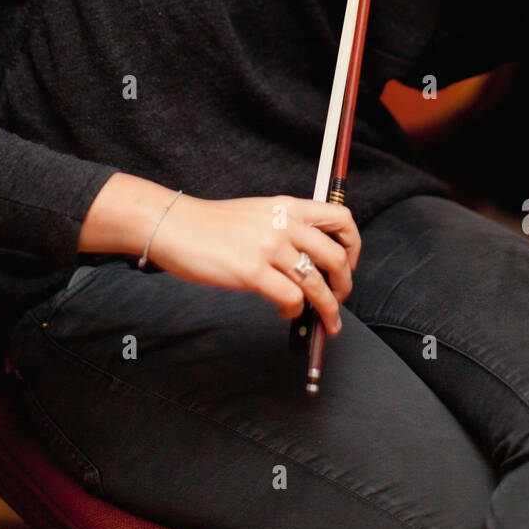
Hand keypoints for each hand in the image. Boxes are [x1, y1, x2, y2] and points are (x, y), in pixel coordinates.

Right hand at [149, 192, 360, 335]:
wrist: (175, 225)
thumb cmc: (211, 225)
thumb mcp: (258, 213)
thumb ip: (285, 227)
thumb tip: (310, 259)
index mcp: (288, 206)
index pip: (341, 218)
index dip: (354, 245)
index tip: (348, 264)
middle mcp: (284, 223)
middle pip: (337, 257)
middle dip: (345, 286)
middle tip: (340, 299)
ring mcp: (269, 247)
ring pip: (318, 284)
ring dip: (328, 308)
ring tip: (327, 321)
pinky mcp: (252, 271)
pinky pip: (291, 298)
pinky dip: (295, 311)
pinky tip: (285, 311)